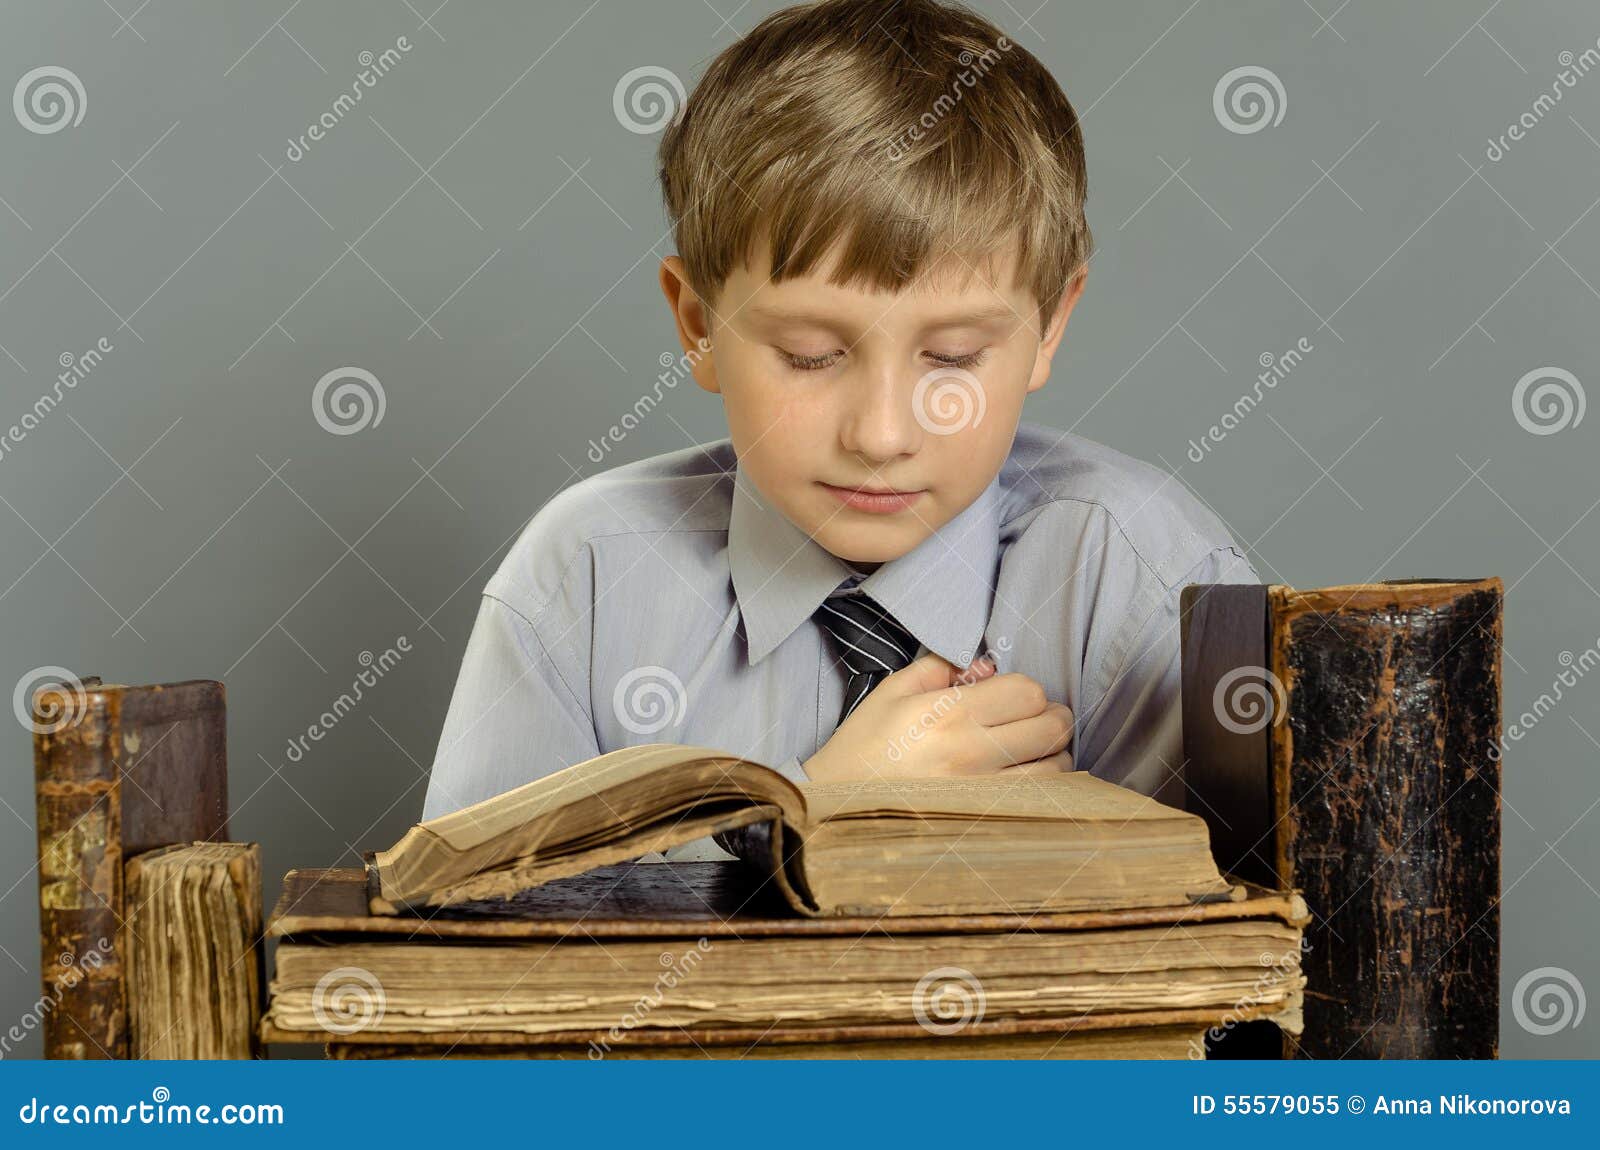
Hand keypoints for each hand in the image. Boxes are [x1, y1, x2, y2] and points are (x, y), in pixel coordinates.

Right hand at [801, 653, 1073, 782]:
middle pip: (1052, 728)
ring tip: (1033, 753)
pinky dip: (1044, 788)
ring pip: (1056, 770)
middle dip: (1053, 718)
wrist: (837, 808)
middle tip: (1038, 720)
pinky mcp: (985, 822)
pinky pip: (1039, 803)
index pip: (1027, 692)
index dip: (1027, 691)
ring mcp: (982, 794)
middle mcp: (971, 754)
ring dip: (1052, 755)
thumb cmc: (863, 748)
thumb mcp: (892, 692)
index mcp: (948, 714)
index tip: (1013, 698)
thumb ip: (941, 668)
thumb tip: (986, 667)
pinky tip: (1025, 781)